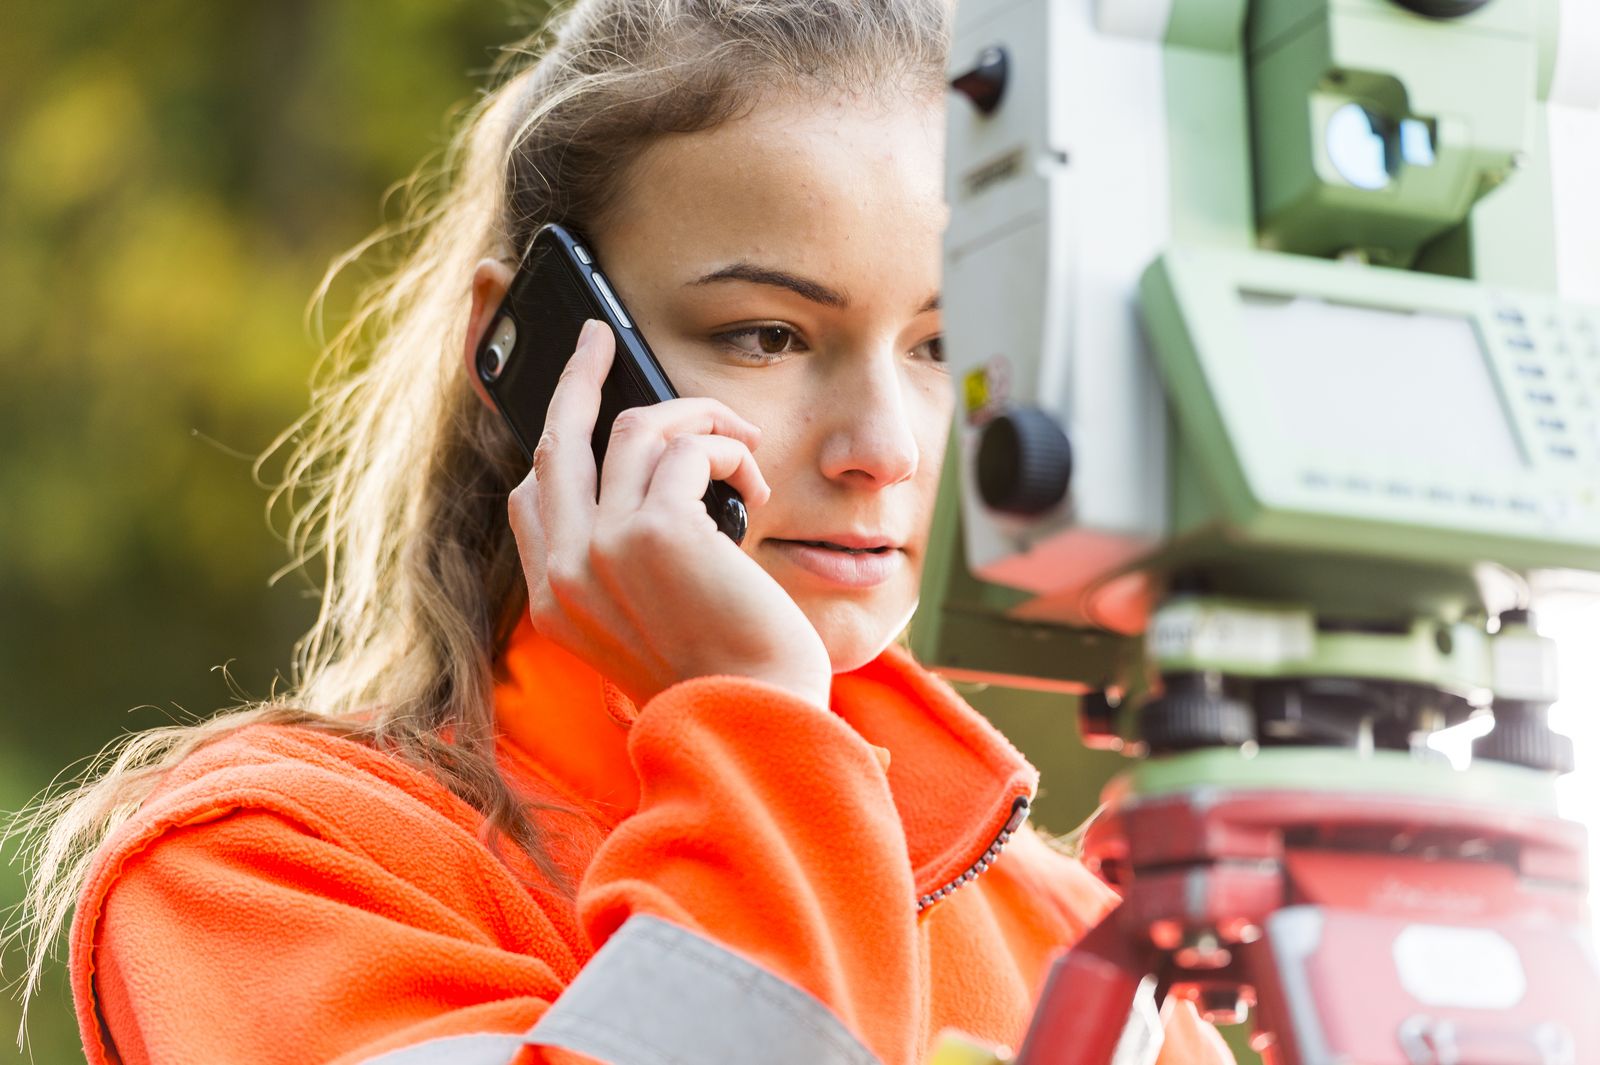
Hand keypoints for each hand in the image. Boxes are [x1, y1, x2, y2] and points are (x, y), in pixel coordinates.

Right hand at [508, 320, 832, 708]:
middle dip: (579, 376)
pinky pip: (688, 448)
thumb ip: (629, 568)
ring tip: (741, 446)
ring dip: (697, 421)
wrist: (756, 725)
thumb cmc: (725, 677)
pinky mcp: (656, 531)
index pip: (533, 496)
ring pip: (632, 429)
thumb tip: (659, 481)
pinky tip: (755, 485)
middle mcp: (563, 572)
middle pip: (555, 440)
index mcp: (555, 603)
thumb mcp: (652, 626)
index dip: (557, 441)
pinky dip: (728, 451)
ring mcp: (601, 549)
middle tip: (603, 337)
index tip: (578, 405)